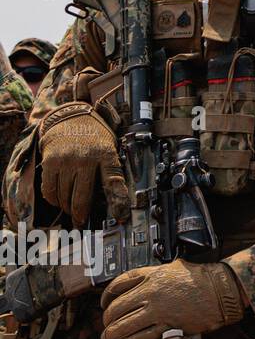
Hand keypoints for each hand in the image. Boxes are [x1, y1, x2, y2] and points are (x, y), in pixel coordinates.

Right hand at [38, 102, 127, 225]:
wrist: (71, 117)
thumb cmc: (94, 138)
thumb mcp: (110, 150)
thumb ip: (111, 171)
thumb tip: (116, 200)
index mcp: (106, 156)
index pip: (114, 183)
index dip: (118, 203)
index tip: (121, 217)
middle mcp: (86, 159)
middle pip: (83, 197)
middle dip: (81, 215)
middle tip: (81, 221)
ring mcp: (67, 161)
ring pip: (65, 196)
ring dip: (67, 207)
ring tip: (71, 208)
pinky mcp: (50, 162)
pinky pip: (49, 190)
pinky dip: (53, 199)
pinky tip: (58, 199)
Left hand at [100, 260, 244, 338]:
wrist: (222, 290)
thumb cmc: (203, 279)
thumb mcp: (174, 268)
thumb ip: (154, 276)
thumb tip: (140, 286)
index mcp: (152, 276)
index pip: (117, 286)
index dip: (106, 297)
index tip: (105, 304)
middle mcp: (151, 292)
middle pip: (115, 310)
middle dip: (107, 323)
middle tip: (108, 329)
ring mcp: (158, 311)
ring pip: (121, 327)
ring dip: (111, 337)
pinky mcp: (167, 328)